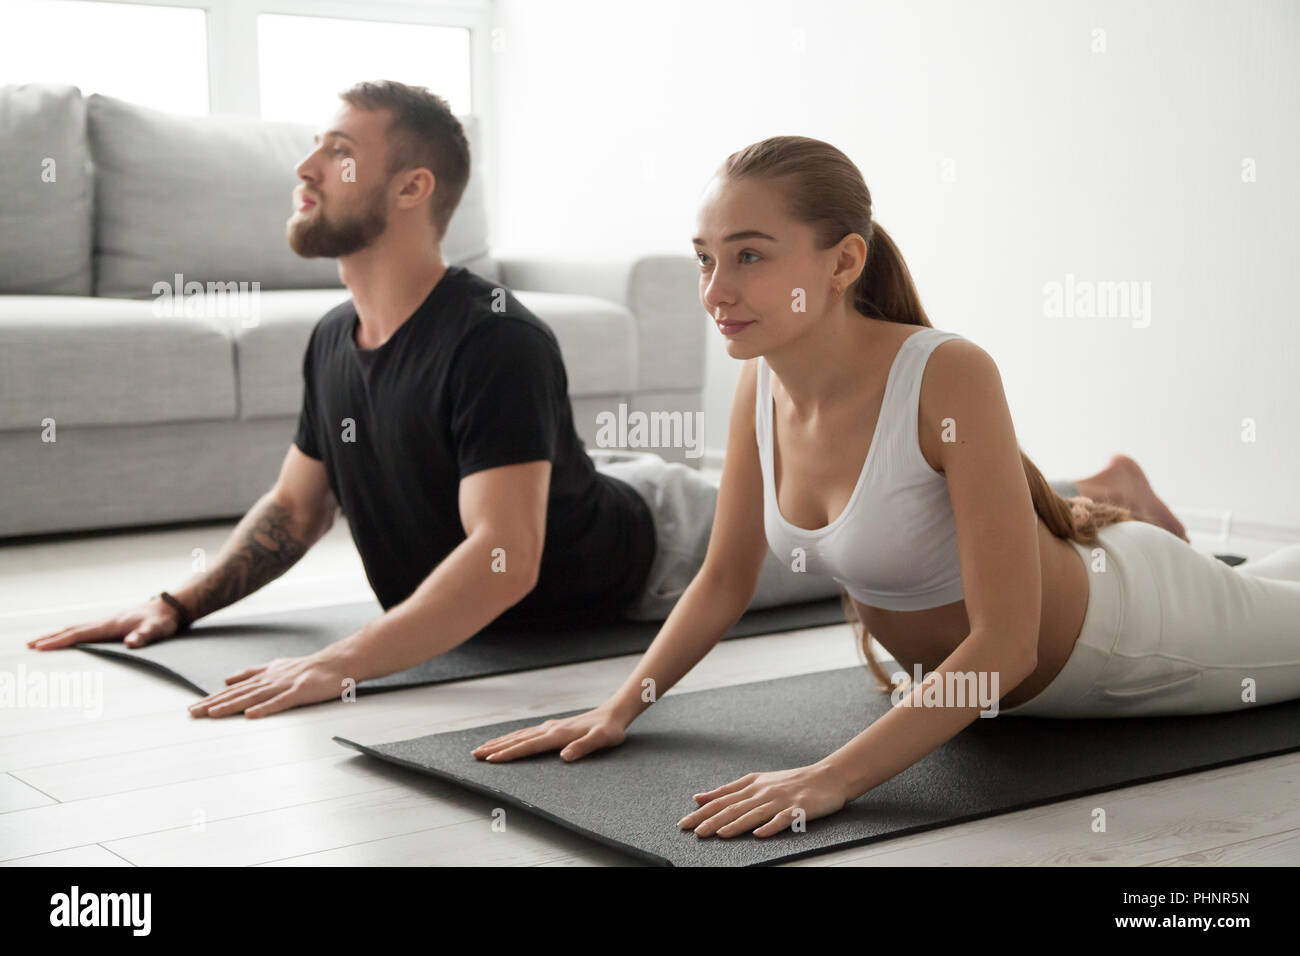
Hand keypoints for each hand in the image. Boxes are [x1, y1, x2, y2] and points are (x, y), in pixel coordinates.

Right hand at [27, 596, 181, 650]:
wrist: (171, 607)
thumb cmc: (164, 621)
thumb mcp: (157, 630)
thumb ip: (144, 636)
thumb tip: (131, 643)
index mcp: (111, 625)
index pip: (79, 634)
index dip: (59, 641)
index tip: (40, 647)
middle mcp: (105, 621)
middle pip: (72, 629)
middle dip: (50, 638)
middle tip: (29, 646)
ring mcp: (108, 621)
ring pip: (78, 628)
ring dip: (58, 635)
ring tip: (41, 642)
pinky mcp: (112, 623)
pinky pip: (86, 629)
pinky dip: (72, 633)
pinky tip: (69, 638)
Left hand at [188, 654, 348, 718]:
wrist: (337, 662)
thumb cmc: (309, 667)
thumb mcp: (276, 666)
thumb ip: (251, 673)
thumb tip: (227, 679)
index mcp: (264, 676)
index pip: (234, 689)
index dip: (213, 698)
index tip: (194, 707)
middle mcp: (270, 679)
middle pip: (238, 693)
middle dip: (214, 703)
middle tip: (193, 713)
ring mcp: (284, 685)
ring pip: (253, 697)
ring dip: (232, 705)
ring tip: (213, 714)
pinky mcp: (300, 692)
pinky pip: (280, 702)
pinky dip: (265, 708)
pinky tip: (251, 715)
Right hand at [471, 706, 627, 762]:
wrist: (613, 714)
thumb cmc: (609, 730)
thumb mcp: (601, 740)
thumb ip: (583, 747)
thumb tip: (565, 757)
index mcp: (558, 735)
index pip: (528, 746)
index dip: (509, 754)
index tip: (491, 760)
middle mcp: (549, 729)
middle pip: (517, 739)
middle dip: (495, 747)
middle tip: (474, 755)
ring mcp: (549, 727)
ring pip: (518, 735)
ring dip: (499, 742)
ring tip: (482, 748)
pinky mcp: (552, 727)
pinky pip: (526, 733)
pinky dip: (511, 738)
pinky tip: (506, 740)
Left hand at [678, 763, 849, 838]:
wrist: (827, 777)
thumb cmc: (790, 781)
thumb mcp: (756, 781)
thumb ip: (728, 790)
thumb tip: (699, 797)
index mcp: (752, 785)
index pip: (722, 800)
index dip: (702, 812)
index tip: (684, 823)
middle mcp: (763, 792)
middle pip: (734, 807)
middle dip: (712, 820)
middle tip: (694, 831)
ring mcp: (781, 800)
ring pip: (754, 813)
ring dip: (736, 824)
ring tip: (719, 834)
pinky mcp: (799, 809)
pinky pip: (783, 819)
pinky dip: (771, 826)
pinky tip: (760, 834)